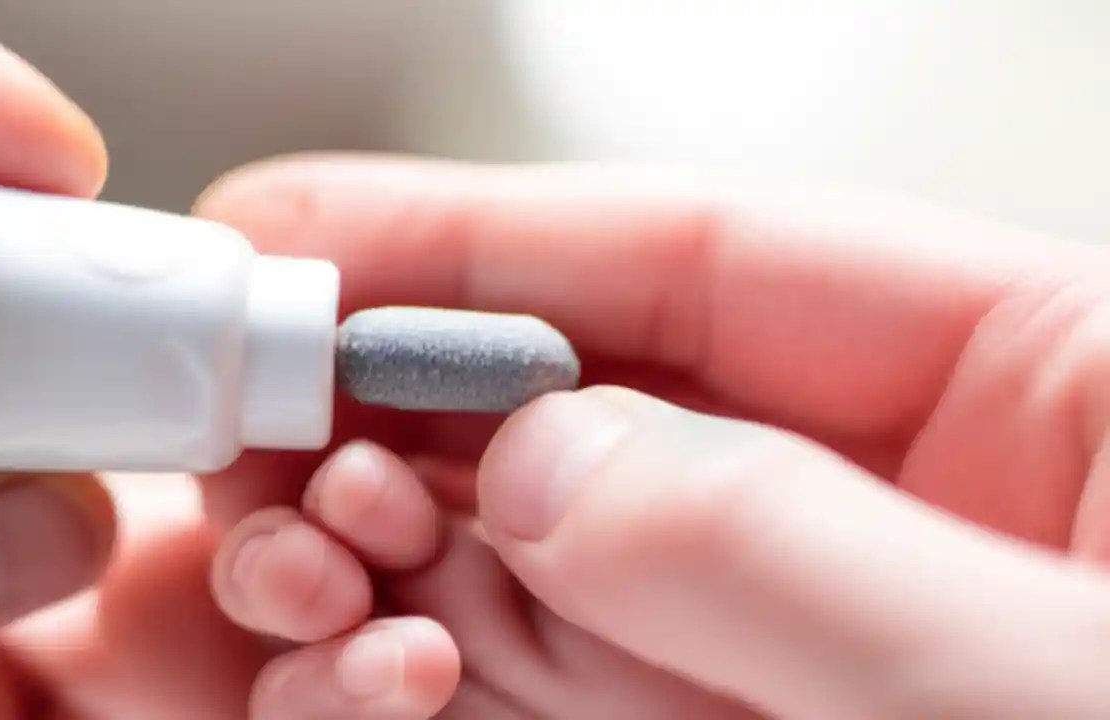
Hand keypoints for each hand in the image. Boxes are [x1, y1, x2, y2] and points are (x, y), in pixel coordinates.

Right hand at [194, 157, 1109, 718]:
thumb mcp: (1064, 693)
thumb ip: (798, 562)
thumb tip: (551, 468)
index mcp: (1042, 392)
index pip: (711, 256)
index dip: (483, 234)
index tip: (303, 239)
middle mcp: (894, 513)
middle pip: (603, 398)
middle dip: (411, 403)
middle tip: (262, 413)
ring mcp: (796, 649)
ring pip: (554, 556)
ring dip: (401, 550)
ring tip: (295, 553)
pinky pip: (555, 689)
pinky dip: (442, 675)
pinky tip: (373, 666)